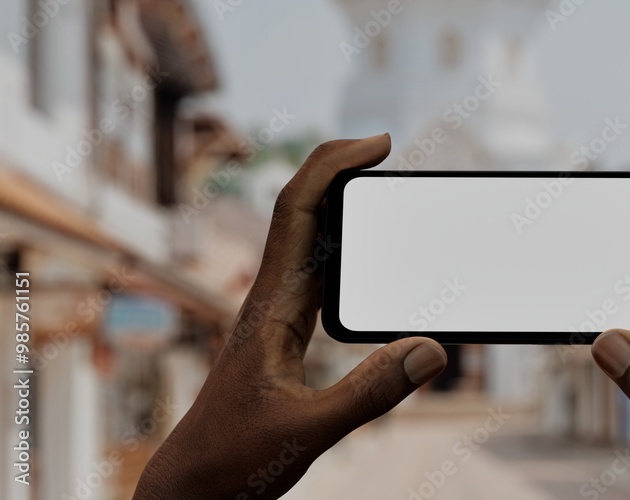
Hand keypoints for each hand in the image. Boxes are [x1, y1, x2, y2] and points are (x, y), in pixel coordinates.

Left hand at [134, 135, 447, 499]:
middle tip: (388, 158)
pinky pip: (317, 276)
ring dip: (343, 209)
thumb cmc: (233, 460)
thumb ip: (371, 392)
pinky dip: (345, 252)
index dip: (333, 164)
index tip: (377, 144)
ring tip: (386, 196)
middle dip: (341, 172)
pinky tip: (370, 261)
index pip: (296, 210)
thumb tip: (432, 349)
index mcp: (269, 306)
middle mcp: (270, 298)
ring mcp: (276, 315)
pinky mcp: (284, 335)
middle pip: (302, 212)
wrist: (193, 488)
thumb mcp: (309, 430)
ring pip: (309, 241)